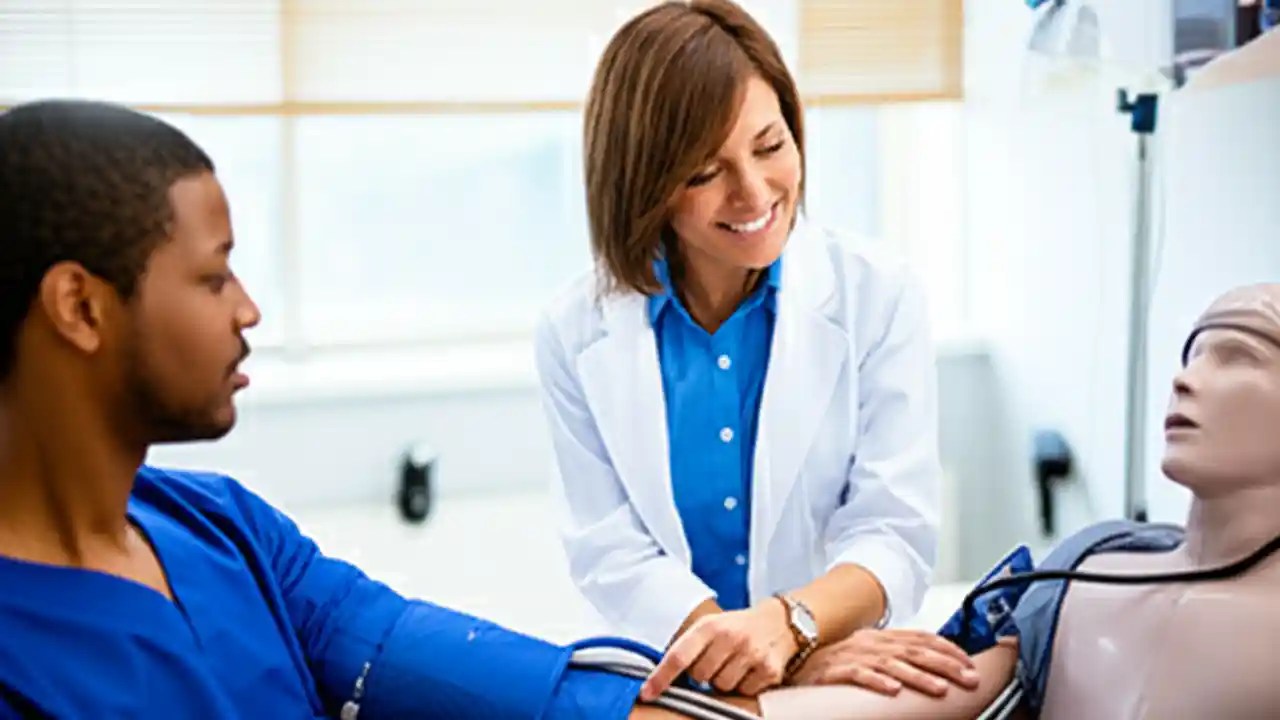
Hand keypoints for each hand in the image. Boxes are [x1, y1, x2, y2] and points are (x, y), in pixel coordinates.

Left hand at [640, 599, 796, 700]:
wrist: (780, 622)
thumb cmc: (736, 627)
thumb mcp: (710, 626)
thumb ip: (688, 647)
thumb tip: (659, 676)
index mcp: (710, 625)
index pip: (678, 656)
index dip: (660, 677)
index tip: (647, 693)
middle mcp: (731, 637)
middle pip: (700, 677)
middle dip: (704, 674)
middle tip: (716, 659)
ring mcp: (751, 653)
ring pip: (722, 687)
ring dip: (724, 681)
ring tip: (734, 663)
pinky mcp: (769, 670)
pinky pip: (744, 692)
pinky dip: (744, 685)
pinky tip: (750, 669)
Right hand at [788, 628, 978, 697]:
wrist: (792, 663)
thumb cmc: (831, 664)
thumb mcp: (866, 655)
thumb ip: (893, 656)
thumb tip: (927, 664)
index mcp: (879, 637)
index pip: (920, 637)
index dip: (947, 648)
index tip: (969, 663)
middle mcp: (868, 643)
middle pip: (913, 650)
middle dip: (944, 664)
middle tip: (968, 677)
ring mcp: (850, 655)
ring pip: (891, 664)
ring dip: (918, 676)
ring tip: (940, 689)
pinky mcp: (833, 671)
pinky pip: (857, 675)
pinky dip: (876, 681)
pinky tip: (892, 691)